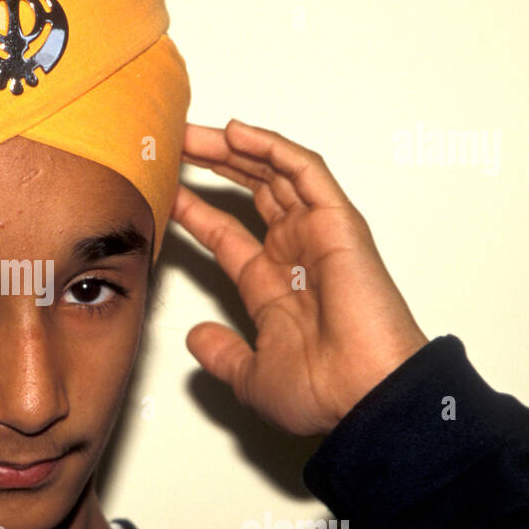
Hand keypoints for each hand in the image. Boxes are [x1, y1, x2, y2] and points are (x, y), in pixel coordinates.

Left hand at [172, 118, 428, 435]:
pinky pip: (306, 172)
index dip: (196, 210)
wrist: (363, 397)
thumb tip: (195, 337)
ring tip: (194, 131)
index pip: (227, 234)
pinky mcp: (338, 223)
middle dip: (213, 166)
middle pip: (251, 193)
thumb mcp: (251, 377)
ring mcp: (318, 236)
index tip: (165, 191)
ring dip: (234, 149)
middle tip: (174, 144)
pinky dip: (273, 147)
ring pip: (273, 173)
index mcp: (275, 287)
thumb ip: (221, 354)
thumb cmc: (324, 394)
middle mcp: (297, 255)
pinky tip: (236, 132)